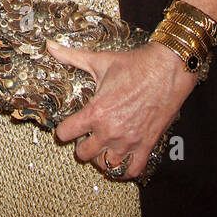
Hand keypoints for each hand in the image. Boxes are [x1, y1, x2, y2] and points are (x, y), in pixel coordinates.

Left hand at [46, 39, 196, 179]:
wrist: (167, 70)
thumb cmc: (134, 65)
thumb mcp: (100, 61)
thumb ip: (72, 57)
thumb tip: (49, 45)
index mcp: (96, 112)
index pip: (66, 134)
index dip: (64, 130)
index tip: (68, 126)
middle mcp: (110, 131)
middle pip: (84, 154)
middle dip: (82, 145)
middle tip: (87, 136)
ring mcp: (129, 141)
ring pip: (106, 165)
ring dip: (101, 158)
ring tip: (102, 147)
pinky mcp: (146, 146)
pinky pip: (132, 170)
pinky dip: (125, 170)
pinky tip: (121, 160)